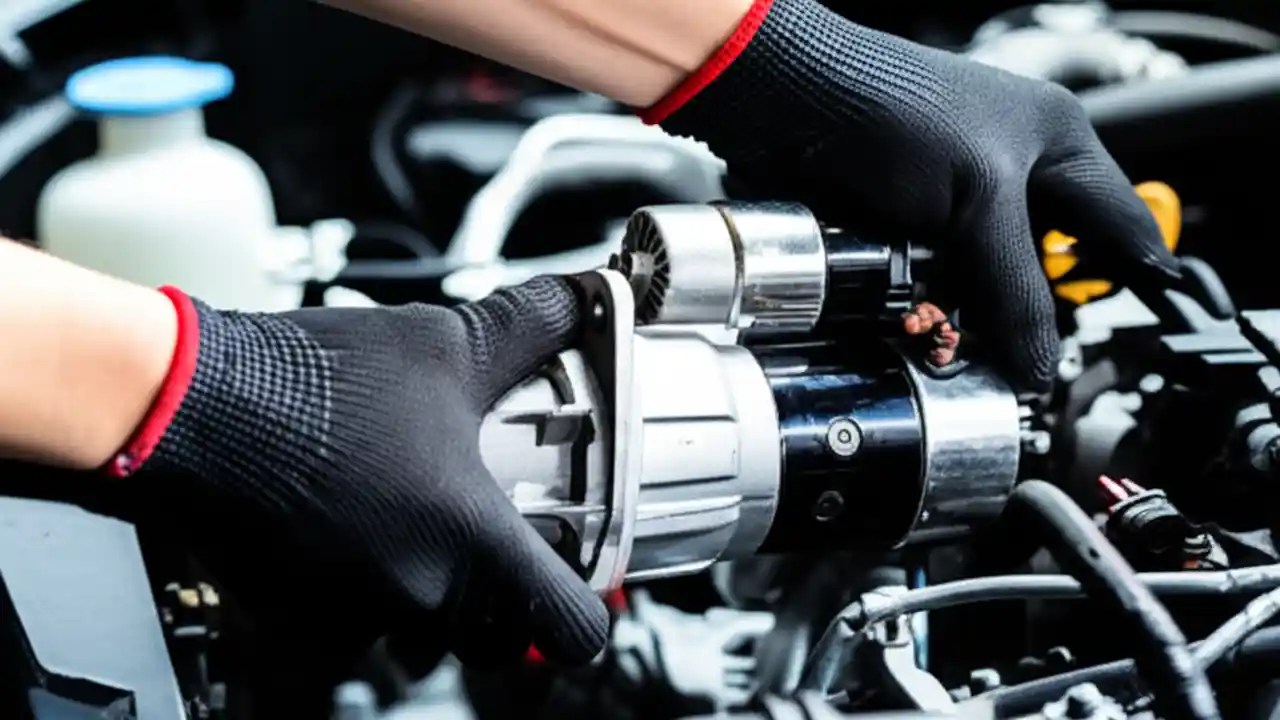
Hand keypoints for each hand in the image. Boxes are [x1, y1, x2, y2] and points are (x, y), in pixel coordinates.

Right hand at [112, 277, 608, 668]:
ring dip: (428, 586)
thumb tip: (582, 298)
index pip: (573, 631)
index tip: (576, 575)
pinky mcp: (295, 620)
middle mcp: (417, 598)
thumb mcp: (448, 341)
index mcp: (471, 545)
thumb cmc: (314, 382)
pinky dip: (363, 582)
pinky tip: (353, 518)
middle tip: (489, 530)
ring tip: (412, 510)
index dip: (586, 606)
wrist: (190, 403)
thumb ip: (534, 326)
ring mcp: (352, 618)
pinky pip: (355, 621)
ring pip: (422, 629)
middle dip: (501, 596)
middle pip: (497, 637)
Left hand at [649, 0, 1180, 390]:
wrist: (789, 106)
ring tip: (965, 348)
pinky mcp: (906, 227)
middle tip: (1027, 353)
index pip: (1119, 225)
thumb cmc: (893, 111)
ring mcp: (955, 202)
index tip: (1128, 330)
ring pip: (986, 286)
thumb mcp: (980, 201)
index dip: (1129, 279)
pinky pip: (935, 286)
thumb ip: (1017, 287)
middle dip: (1033, 313)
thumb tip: (1038, 364)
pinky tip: (924, 329)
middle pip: (1045, 267)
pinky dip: (931, 312)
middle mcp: (1011, 173)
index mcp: (1056, 145)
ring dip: (976, 320)